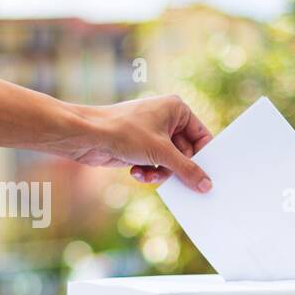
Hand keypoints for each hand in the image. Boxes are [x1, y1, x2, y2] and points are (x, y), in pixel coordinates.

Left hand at [67, 95, 213, 191]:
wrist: (87, 136)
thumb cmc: (124, 133)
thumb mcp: (162, 153)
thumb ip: (188, 170)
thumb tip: (206, 184)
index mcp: (176, 109)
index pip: (202, 136)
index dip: (203, 157)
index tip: (205, 176)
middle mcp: (166, 118)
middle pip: (186, 152)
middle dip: (176, 168)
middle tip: (174, 180)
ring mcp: (152, 132)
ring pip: (170, 161)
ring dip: (161, 172)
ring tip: (149, 174)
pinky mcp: (140, 145)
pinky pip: (155, 163)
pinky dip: (148, 170)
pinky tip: (136, 172)